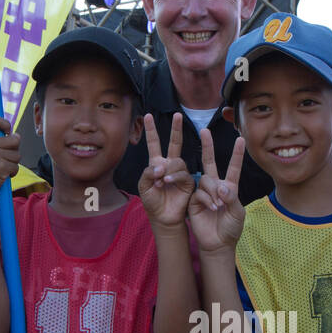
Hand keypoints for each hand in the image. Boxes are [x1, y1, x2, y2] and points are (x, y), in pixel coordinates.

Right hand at [0, 116, 20, 197]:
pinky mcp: (1, 167)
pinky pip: (16, 166)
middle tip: (6, 157)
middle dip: (14, 149)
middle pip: (15, 139)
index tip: (8, 132)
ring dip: (13, 163)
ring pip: (17, 155)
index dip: (6, 124)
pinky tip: (2, 175)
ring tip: (0, 168)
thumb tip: (16, 135)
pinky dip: (12, 172)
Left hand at [138, 113, 194, 229]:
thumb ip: (147, 173)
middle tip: (178, 115)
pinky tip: (167, 183)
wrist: (163, 217)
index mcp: (156, 163)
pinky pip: (183, 174)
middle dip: (176, 129)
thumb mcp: (143, 186)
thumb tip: (160, 166)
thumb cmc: (152, 202)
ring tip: (161, 182)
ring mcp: (180, 172)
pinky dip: (174, 177)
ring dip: (168, 170)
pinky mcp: (189, 182)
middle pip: (175, 143)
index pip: (154, 143)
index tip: (147, 115)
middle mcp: (170, 165)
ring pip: (177, 162)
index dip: (151, 130)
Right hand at [187, 128, 246, 255]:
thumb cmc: (231, 228)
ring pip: (205, 180)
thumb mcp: (237, 213)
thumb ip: (232, 198)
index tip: (240, 139)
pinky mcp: (194, 201)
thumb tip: (222, 186)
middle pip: (210, 162)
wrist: (218, 243)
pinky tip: (212, 208)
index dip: (237, 154)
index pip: (234, 167)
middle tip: (204, 131)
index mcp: (229, 186)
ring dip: (212, 191)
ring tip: (218, 206)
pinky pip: (199, 193)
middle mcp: (215, 186)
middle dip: (207, 146)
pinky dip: (206, 199)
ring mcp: (203, 192)